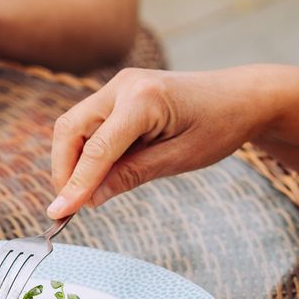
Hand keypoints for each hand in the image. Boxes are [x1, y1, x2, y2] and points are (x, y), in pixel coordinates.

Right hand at [48, 66, 268, 218]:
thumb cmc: (219, 126)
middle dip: (64, 170)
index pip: (96, 149)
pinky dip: (85, 150)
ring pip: (74, 125)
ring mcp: (118, 85)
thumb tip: (90, 199)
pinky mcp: (118, 92)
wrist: (240, 97)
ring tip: (85, 194)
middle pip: (70, 129)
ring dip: (71, 161)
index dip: (75, 184)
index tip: (59, 213)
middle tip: (70, 206)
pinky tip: (98, 174)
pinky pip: (89, 123)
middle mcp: (123, 85)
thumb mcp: (179, 159)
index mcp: (143, 99)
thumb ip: (131, 176)